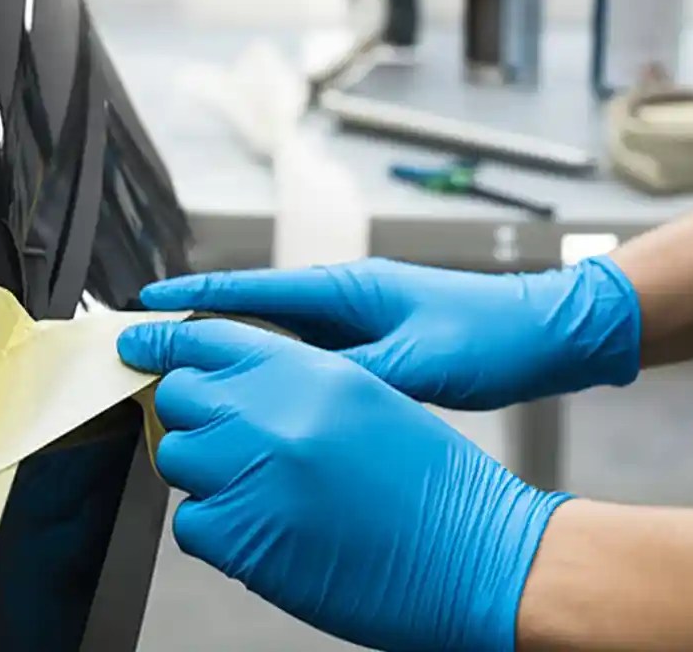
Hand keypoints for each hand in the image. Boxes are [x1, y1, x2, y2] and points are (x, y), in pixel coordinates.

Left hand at [118, 319, 570, 650]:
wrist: (480, 556)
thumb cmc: (436, 486)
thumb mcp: (370, 401)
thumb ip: (296, 383)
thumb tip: (231, 385)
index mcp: (311, 371)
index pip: (209, 338)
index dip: (166, 342)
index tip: (139, 343)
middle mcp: (276, 413)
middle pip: (182, 395)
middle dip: (194, 416)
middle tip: (223, 441)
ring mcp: (256, 475)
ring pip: (178, 457)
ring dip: (205, 475)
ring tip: (259, 493)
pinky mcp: (245, 539)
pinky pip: (190, 522)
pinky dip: (214, 530)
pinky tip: (262, 530)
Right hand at [138, 256, 640, 409]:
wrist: (547, 334)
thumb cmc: (491, 337)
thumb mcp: (420, 363)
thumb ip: (358, 376)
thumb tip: (297, 393)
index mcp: (345, 291)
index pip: (250, 290)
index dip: (193, 297)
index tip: (145, 305)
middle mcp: (343, 301)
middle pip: (253, 312)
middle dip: (200, 328)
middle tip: (153, 350)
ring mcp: (357, 323)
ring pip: (277, 339)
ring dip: (235, 354)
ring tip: (191, 380)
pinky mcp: (373, 346)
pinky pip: (307, 360)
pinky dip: (274, 374)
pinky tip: (260, 401)